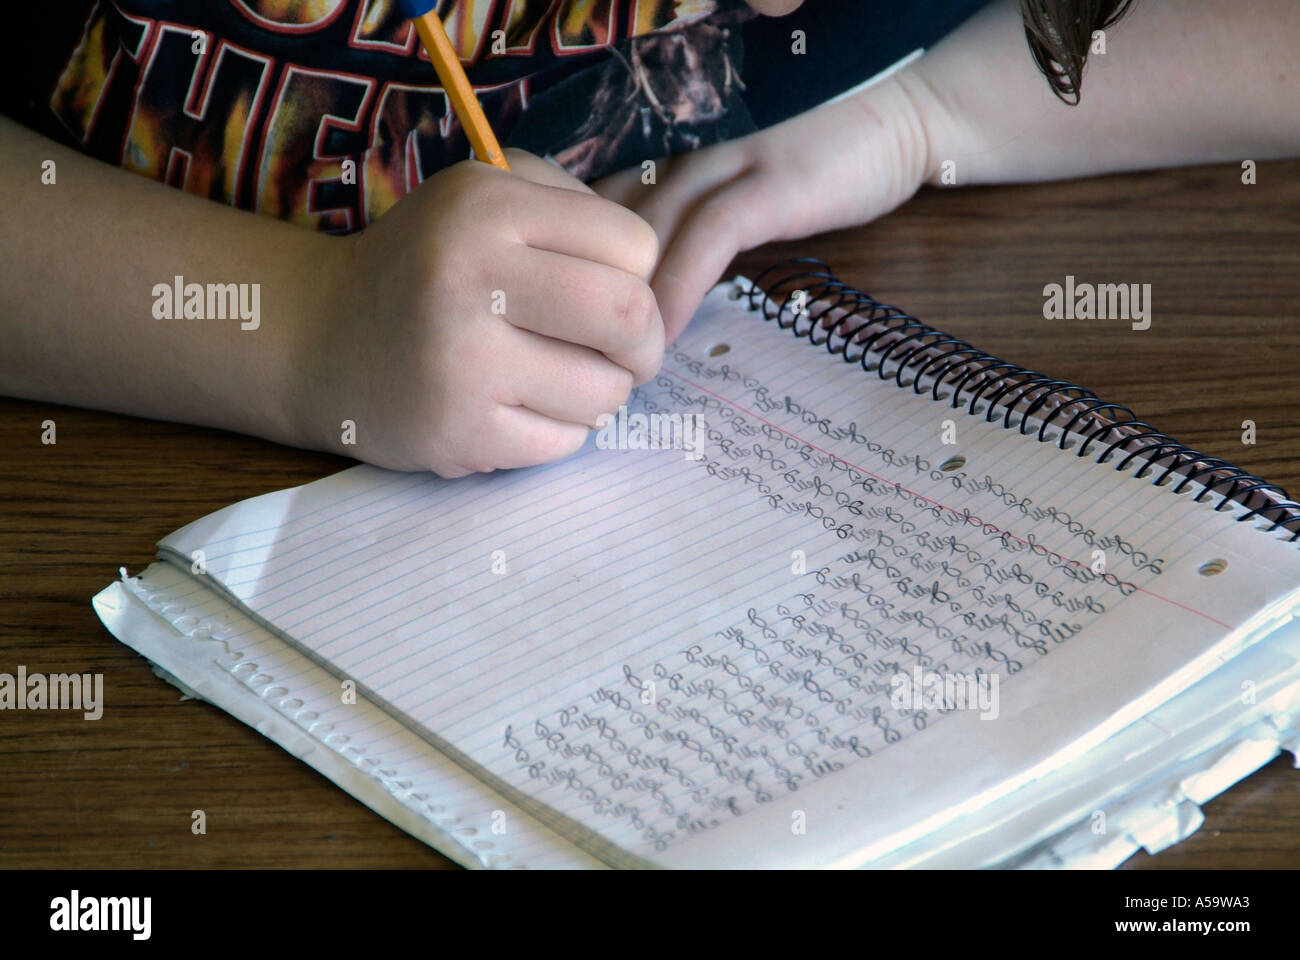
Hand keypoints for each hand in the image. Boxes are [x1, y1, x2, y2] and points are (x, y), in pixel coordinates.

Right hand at [304, 149, 663, 475]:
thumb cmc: (428, 266)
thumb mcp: (484, 198)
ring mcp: (462, 361)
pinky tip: (518, 408)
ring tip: (557, 378)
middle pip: (629, 318)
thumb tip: (658, 276)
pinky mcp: (458, 432)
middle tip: (624, 353)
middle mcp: (470, 277)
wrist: (317, 339)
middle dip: (645, 345)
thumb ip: (572, 211)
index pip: (632, 246)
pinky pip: (563, 443)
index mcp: (487, 209)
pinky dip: (558, 431)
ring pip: (605, 392)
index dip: (638, 276)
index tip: (611, 291)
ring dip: (600, 393)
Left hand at [593, 74, 938, 343]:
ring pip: (644, 233)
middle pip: (599, 227)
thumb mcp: (726, 207)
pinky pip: (707, 239)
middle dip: (579, 295)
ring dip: (623, 303)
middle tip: (569, 360)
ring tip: (610, 363)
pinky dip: (678, 288)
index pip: (583, 218)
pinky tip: (664, 336)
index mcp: (660, 165)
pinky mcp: (767, 185)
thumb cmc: (806, 177)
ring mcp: (721, 167)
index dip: (564, 273)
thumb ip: (681, 238)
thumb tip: (640, 307)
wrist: (891, 126)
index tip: (555, 331)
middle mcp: (675, 159)